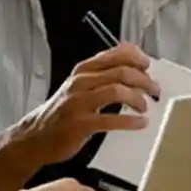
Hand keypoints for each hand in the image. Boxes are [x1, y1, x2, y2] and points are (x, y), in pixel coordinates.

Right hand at [14, 44, 160, 166]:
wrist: (35, 136)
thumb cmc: (62, 111)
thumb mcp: (79, 86)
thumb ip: (101, 75)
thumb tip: (134, 65)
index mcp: (82, 70)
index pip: (115, 54)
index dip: (136, 58)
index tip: (148, 65)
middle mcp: (80, 82)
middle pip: (121, 72)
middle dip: (144, 80)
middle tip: (155, 90)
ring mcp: (79, 103)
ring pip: (117, 91)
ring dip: (137, 98)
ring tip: (146, 107)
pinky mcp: (80, 124)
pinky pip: (111, 120)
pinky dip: (130, 121)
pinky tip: (140, 123)